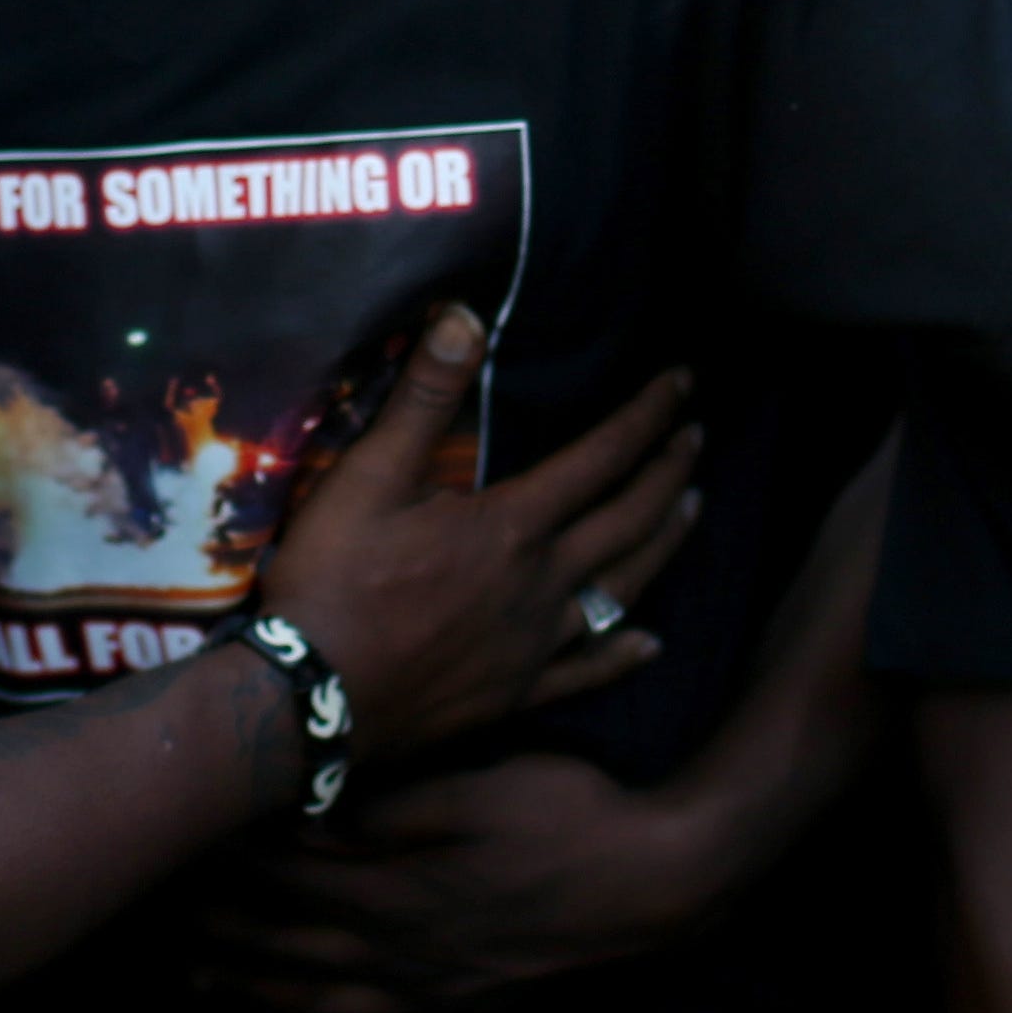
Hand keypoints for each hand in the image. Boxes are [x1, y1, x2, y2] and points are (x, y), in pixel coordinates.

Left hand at [198, 749, 717, 1012]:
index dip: (237, 870)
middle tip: (168, 928)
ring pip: (326, 1007)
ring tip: (204, 991)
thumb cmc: (570, 815)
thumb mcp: (478, 790)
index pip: (294, 882)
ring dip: (259, 1000)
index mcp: (401, 890)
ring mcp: (439, 994)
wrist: (655, 883)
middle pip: (293, 951)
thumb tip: (313, 817)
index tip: (188, 852)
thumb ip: (391, 811)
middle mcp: (407, 953)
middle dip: (226, 939)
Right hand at [252, 308, 698, 761]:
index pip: (600, 458)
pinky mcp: (517, 694)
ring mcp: (535, 644)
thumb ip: (423, 397)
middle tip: (698, 439)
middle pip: (628, 520)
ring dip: (664, 545)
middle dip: (669, 473)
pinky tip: (651, 645)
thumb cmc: (334, 580)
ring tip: (694, 511)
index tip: (683, 385)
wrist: (313, 697)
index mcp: (511, 525)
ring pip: (623, 589)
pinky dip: (624, 655)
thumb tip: (466, 315)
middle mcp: (541, 582)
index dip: (646, 418)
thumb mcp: (368, 476)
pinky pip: (587, 671)